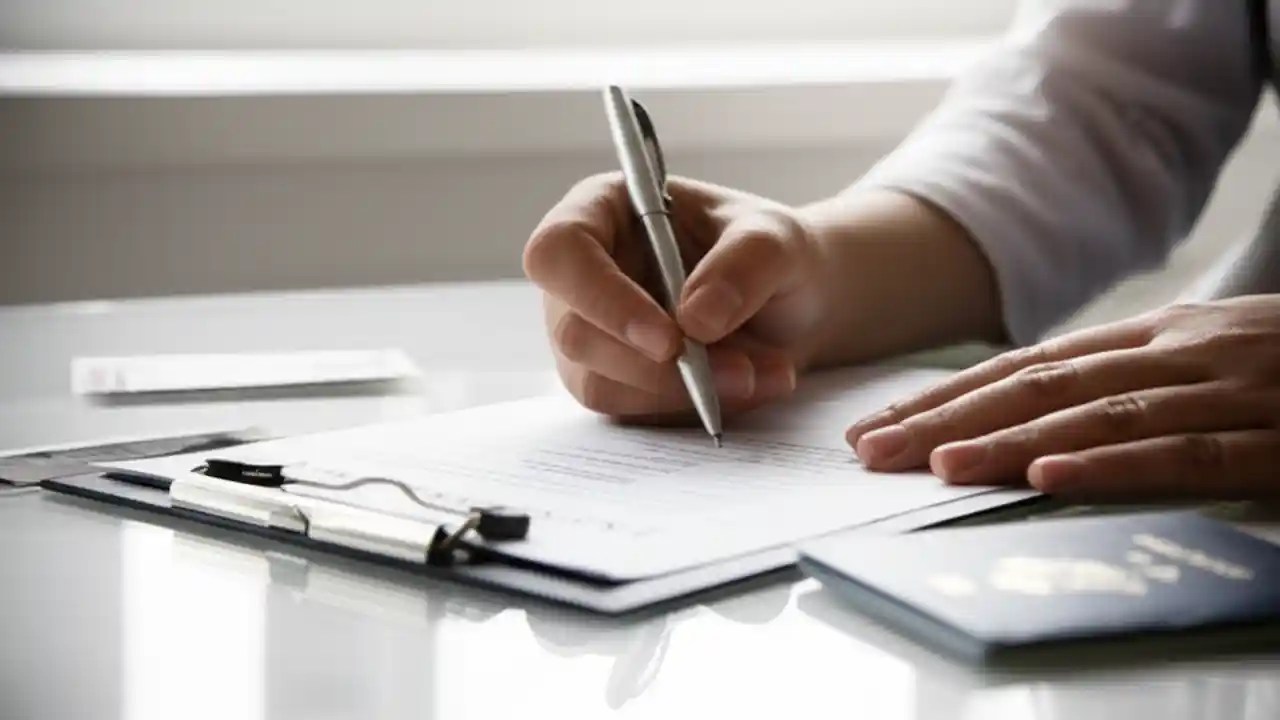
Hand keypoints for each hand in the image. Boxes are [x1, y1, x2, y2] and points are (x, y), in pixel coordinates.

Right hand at [524, 173, 824, 420]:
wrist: (793, 300)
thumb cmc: (769, 250)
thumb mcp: (776, 238)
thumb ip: (743, 266)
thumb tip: (695, 321)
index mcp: (601, 211)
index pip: (559, 252)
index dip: (601, 298)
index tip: (667, 339)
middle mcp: (582, 275)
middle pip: (575, 333)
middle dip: (657, 366)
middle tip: (740, 371)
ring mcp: (592, 332)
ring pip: (601, 384)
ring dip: (683, 391)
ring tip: (761, 374)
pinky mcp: (614, 380)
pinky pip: (634, 411)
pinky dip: (695, 406)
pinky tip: (750, 385)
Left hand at [846, 296, 1279, 500]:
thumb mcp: (1200, 358)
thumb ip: (1123, 381)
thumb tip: (1029, 418)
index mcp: (1152, 335)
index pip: (1026, 365)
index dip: (948, 395)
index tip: (880, 425)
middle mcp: (1175, 352)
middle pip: (1040, 385)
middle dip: (949, 418)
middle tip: (874, 451)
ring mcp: (1225, 390)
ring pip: (1098, 415)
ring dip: (1010, 441)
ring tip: (938, 465)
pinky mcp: (1275, 438)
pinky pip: (1184, 452)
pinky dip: (1111, 466)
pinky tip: (1048, 478)